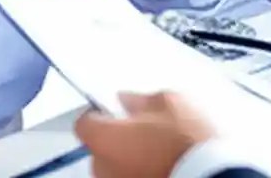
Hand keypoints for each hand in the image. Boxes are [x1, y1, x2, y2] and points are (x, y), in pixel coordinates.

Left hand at [74, 92, 216, 177]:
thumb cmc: (186, 142)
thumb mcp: (170, 104)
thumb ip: (142, 100)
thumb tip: (128, 101)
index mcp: (104, 138)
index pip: (84, 124)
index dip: (100, 116)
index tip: (116, 113)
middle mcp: (103, 167)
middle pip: (100, 149)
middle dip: (117, 141)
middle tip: (145, 133)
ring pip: (117, 169)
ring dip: (130, 161)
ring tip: (160, 153)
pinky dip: (141, 174)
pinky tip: (165, 167)